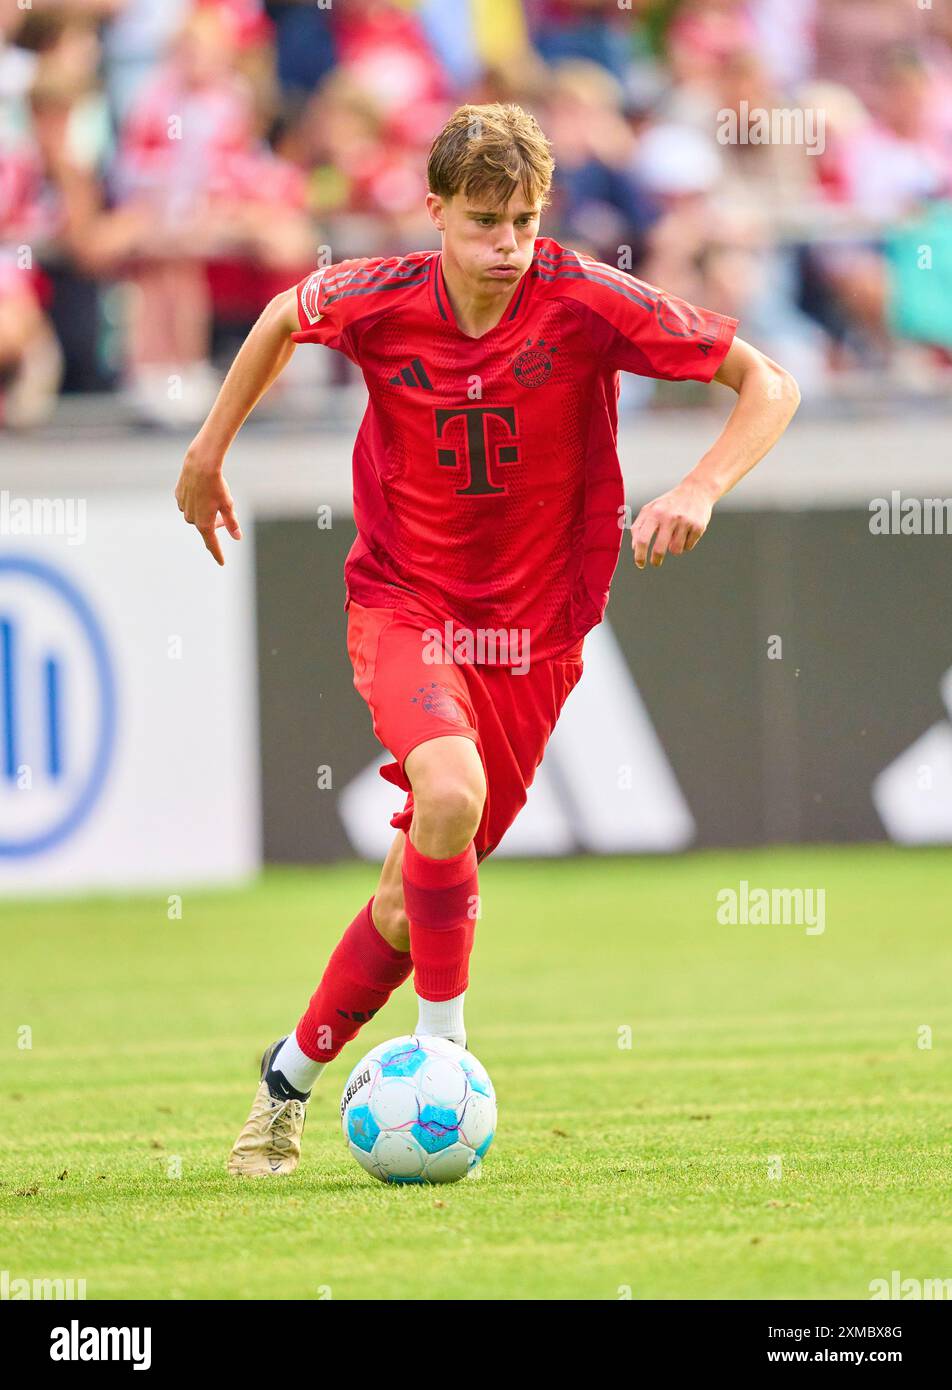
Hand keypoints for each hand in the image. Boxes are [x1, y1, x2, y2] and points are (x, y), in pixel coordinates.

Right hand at [174, 447, 241, 565]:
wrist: (200, 464)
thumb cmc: (217, 485)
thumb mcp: (228, 505)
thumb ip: (232, 523)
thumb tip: (237, 537)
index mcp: (205, 524)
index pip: (212, 544)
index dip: (217, 553)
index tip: (221, 562)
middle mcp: (191, 518)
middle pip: (205, 527)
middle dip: (215, 524)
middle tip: (223, 516)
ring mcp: (183, 507)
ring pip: (196, 515)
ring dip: (205, 512)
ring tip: (213, 499)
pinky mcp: (178, 496)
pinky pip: (188, 504)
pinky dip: (196, 502)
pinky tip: (201, 492)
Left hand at [631, 478, 715, 568]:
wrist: (696, 490)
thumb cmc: (669, 503)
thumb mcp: (650, 509)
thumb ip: (638, 527)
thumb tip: (635, 547)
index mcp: (654, 513)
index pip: (642, 539)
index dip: (639, 556)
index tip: (640, 564)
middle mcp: (669, 517)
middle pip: (659, 549)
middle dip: (656, 560)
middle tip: (655, 562)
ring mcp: (685, 522)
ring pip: (675, 550)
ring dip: (674, 549)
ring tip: (675, 537)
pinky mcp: (698, 526)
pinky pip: (688, 547)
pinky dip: (685, 544)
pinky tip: (686, 532)